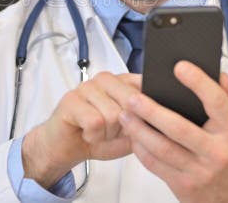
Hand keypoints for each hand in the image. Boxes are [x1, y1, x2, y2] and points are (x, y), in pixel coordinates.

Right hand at [22, 72, 140, 187]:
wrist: (66, 147)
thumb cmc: (98, 136)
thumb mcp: (130, 133)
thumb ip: (146, 123)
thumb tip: (161, 117)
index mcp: (122, 82)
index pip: (145, 85)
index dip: (146, 109)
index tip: (137, 122)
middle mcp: (106, 79)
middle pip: (131, 100)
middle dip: (125, 126)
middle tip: (112, 131)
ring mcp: (87, 87)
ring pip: (113, 114)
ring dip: (107, 133)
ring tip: (99, 132)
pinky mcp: (72, 99)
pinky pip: (95, 122)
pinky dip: (94, 136)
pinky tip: (87, 133)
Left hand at [119, 62, 227, 202]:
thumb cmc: (225, 155)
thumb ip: (225, 99)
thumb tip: (219, 74)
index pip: (216, 102)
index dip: (198, 82)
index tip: (180, 67)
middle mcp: (216, 151)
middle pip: (180, 128)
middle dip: (152, 111)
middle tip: (133, 97)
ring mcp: (199, 170)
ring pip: (163, 148)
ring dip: (140, 130)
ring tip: (126, 115)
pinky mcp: (182, 184)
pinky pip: (156, 164)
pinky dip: (141, 149)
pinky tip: (133, 136)